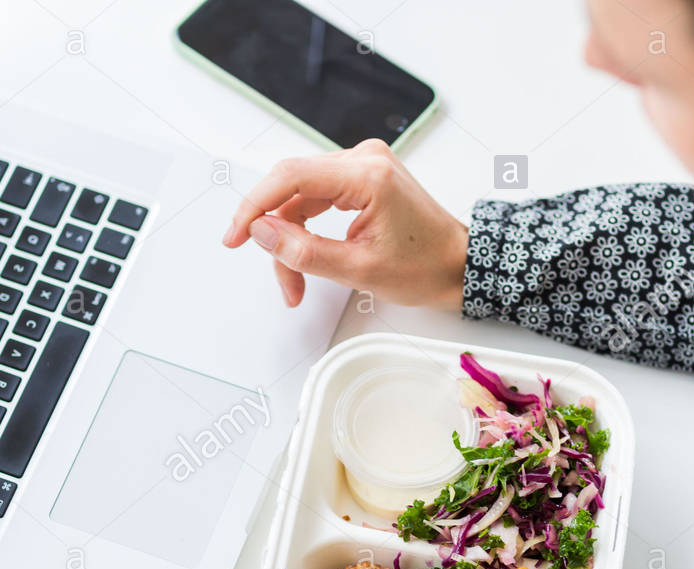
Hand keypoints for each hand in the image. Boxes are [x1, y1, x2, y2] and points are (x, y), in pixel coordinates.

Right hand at [222, 139, 468, 308]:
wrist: (458, 266)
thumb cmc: (426, 266)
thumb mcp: (359, 270)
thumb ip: (304, 252)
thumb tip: (261, 232)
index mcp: (367, 175)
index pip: (291, 176)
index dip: (254, 205)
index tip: (235, 235)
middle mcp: (364, 160)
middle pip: (293, 188)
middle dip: (277, 235)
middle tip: (279, 278)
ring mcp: (364, 166)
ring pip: (302, 197)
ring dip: (292, 239)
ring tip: (296, 282)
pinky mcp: (363, 178)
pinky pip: (318, 199)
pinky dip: (307, 230)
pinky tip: (308, 258)